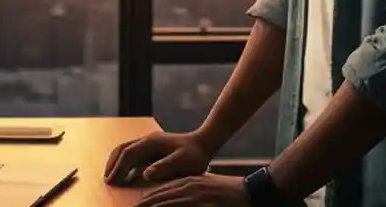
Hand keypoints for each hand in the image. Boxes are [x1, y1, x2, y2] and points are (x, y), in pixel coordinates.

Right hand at [103, 130, 215, 185]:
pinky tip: (126, 175)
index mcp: (152, 142)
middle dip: (112, 164)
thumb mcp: (184, 162)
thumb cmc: (196, 154)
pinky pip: (133, 153)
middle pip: (122, 149)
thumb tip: (145, 173)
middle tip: (107, 180)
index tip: (111, 181)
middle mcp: (148, 140)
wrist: (204, 142)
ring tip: (112, 177)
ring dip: (117, 162)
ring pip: (126, 150)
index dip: (118, 168)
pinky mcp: (152, 147)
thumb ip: (165, 167)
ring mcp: (149, 142)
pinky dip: (125, 163)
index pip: (128, 154)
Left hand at [135, 173, 249, 205]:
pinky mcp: (201, 202)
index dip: (147, 201)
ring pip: (165, 202)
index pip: (160, 191)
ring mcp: (193, 195)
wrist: (249, 192)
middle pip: (158, 198)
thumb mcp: (205, 188)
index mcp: (186, 182)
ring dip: (151, 206)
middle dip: (143, 205)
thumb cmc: (227, 192)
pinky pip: (177, 206)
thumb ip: (189, 191)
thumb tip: (174, 198)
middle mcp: (187, 187)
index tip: (136, 206)